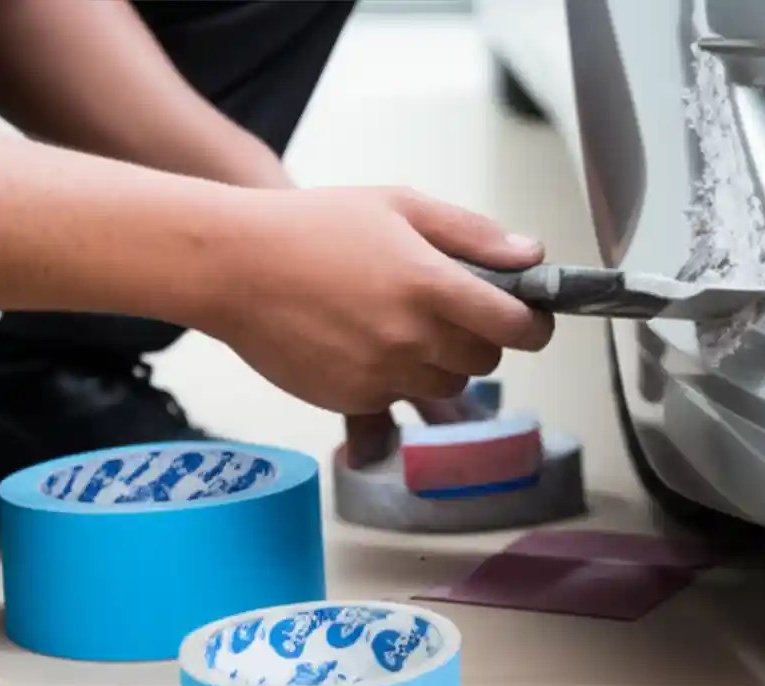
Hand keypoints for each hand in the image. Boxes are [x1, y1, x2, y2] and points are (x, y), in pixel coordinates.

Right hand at [201, 185, 553, 418]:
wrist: (231, 265)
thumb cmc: (314, 226)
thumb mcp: (400, 206)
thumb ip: (473, 234)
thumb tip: (531, 255)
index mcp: (433, 286)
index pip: (516, 327)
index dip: (533, 325)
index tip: (530, 319)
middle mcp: (413, 338)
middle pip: (486, 360)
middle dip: (482, 338)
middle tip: (453, 310)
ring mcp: (382, 374)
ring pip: (447, 384)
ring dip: (442, 361)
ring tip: (402, 322)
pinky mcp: (353, 399)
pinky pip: (400, 399)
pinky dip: (398, 377)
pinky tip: (366, 340)